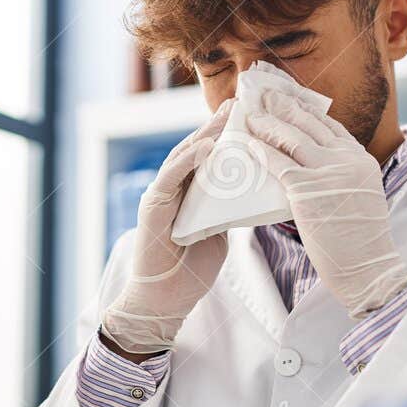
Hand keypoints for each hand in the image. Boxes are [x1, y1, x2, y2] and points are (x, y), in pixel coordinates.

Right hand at [100, 101, 234, 354]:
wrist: (164, 302)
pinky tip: (205, 146)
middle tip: (239, 104)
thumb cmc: (189, 272)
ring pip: (183, 157)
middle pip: (197, 150)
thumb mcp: (219, 235)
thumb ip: (228, 212)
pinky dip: (188, 160)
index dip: (226, 136)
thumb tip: (252, 196)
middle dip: (217, 126)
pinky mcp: (153, 207)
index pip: (208, 159)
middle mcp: (174, 190)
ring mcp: (161, 196)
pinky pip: (172, 178)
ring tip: (225, 115)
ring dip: (204, 134)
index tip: (249, 117)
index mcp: (188, 195)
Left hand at [247, 91, 406, 316]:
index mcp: (361, 159)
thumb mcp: (360, 197)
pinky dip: (261, 150)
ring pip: (292, 137)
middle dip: (284, 106)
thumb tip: (317, 168)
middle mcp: (347, 159)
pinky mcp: (308, 189)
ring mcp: (328, 172)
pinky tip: (248, 144)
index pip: (330, 125)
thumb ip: (341, 177)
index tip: (290, 98)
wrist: (368, 268)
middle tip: (265, 95)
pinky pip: (278, 162)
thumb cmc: (361, 242)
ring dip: (268, 123)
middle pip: (309, 123)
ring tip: (250, 114)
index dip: (307, 110)